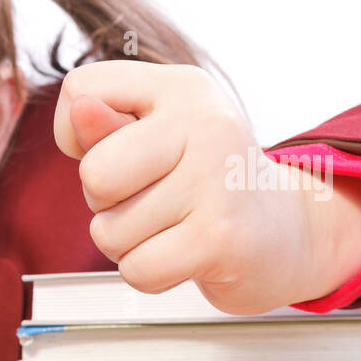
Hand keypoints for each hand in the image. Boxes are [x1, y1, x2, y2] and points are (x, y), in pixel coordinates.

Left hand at [53, 60, 360, 314]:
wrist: (287, 232)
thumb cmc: (203, 183)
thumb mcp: (153, 141)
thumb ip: (105, 130)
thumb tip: (80, 110)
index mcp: (181, 87)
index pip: (78, 91)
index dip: (74, 138)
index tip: (120, 154)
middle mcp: (205, 122)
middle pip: (93, 174)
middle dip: (104, 203)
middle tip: (150, 200)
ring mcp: (216, 180)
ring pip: (108, 232)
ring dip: (129, 244)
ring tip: (174, 227)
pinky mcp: (219, 238)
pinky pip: (137, 269)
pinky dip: (150, 274)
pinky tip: (183, 256)